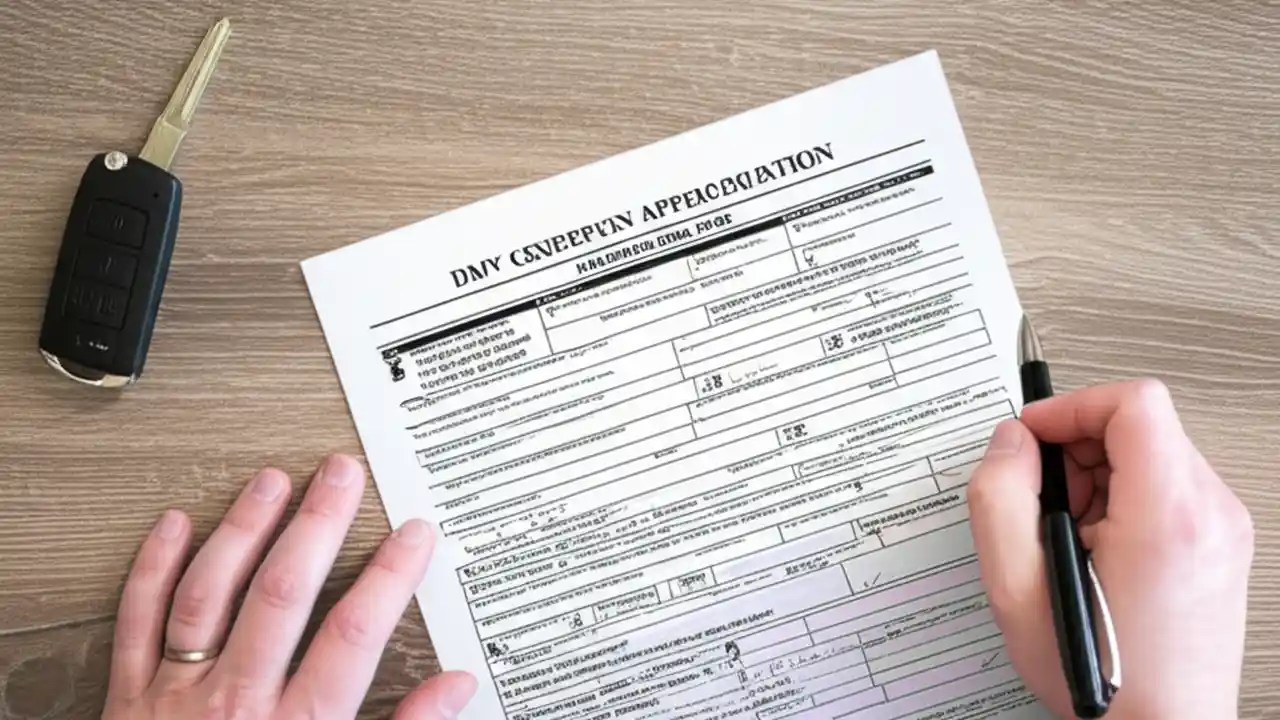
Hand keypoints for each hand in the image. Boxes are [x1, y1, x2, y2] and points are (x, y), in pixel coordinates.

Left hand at [103, 454, 475, 718]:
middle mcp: (237, 704)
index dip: (391, 576)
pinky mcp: (127, 699)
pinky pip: (136, 622)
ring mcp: (177, 696)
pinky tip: (174, 525)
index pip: (355, 635)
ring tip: (272, 481)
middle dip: (319, 525)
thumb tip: (454, 689)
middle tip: (341, 474)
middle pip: (283, 594)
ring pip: (210, 594)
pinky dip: (152, 570)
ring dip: (243, 530)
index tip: (415, 536)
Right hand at [967, 380, 1252, 718]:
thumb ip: (1000, 499)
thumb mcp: (1017, 590)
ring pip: (1152, 452)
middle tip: (1045, 504)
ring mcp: (1225, 528)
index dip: (1072, 406)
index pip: (1133, 404)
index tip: (1034, 436)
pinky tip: (1098, 549)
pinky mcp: (1223, 542)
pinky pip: (1167, 485)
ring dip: (1099, 477)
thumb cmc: (1103, 677)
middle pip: (1140, 424)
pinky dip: (1124, 499)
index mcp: (1167, 518)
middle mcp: (1211, 514)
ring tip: (1071, 537)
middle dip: (1078, 450)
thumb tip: (1010, 443)